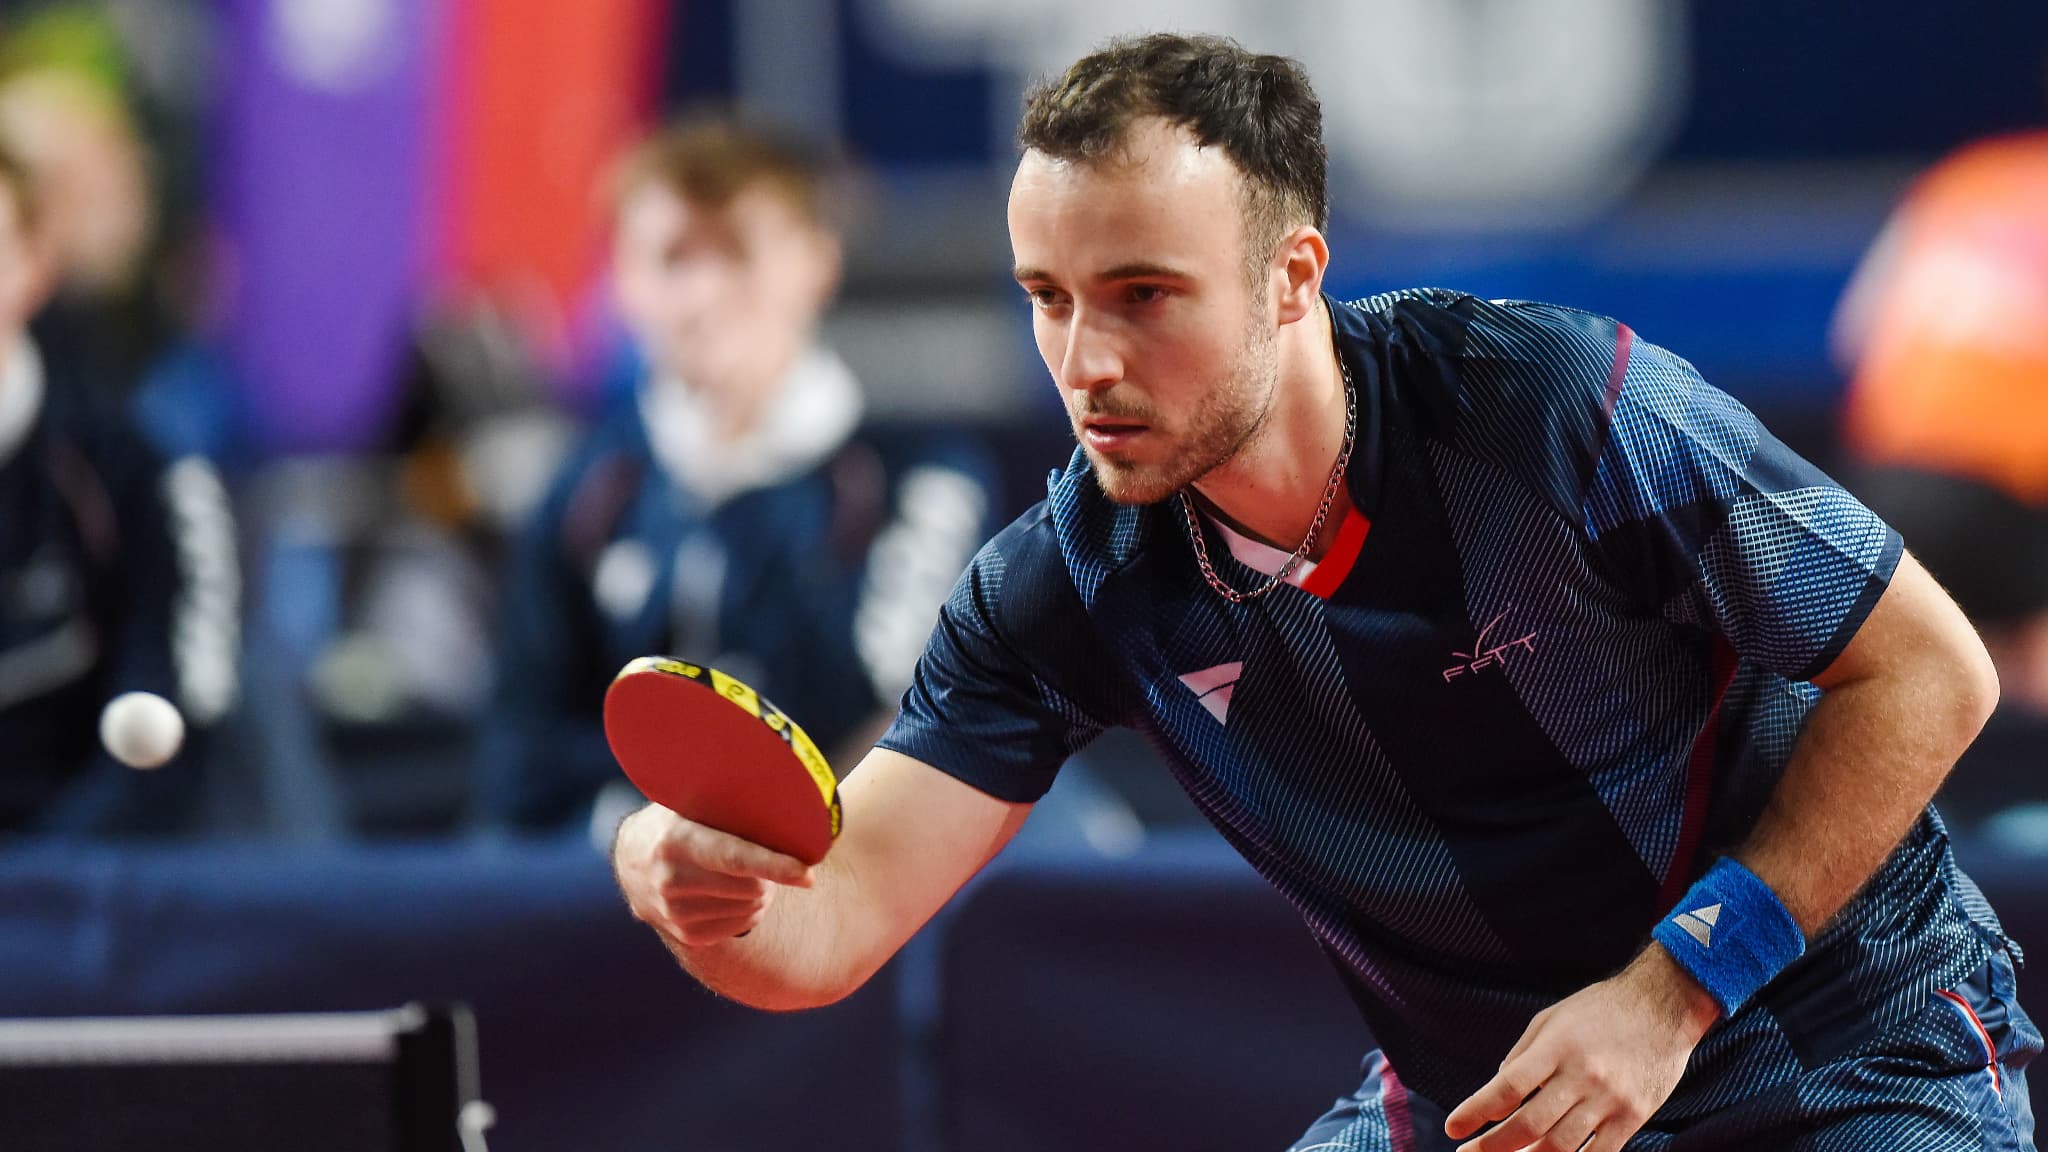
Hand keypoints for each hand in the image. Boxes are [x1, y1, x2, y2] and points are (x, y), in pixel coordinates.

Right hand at [612, 803, 814, 946]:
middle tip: (760, 854)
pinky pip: (743, 925)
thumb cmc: (678, 817)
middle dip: (768, 872)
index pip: (734, 858)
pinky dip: (747, 909)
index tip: (807, 874)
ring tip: (738, 871)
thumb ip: (726, 795)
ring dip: (759, 891)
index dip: (774, 865)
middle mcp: (670, 880)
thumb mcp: (692, 798)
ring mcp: (675, 913)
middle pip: (753, 886)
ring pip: (752, 908)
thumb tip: (782, 779)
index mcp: (676, 840)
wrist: (630, 859)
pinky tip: (729, 890)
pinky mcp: (686, 936)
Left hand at [1444, 946, 1718, 1151]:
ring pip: (1561, 1146)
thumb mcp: (1552, 1018)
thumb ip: (1523, 1055)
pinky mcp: (1634, 1116)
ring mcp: (1610, 1099)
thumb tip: (1499, 1091)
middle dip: (1493, 1146)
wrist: (1665, 1005)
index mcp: (1557, 1047)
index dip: (1476, 1111)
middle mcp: (1582, 1076)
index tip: (1454, 1127)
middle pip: (1529, 1124)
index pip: (1507, 1087)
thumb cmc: (1602, 1009)